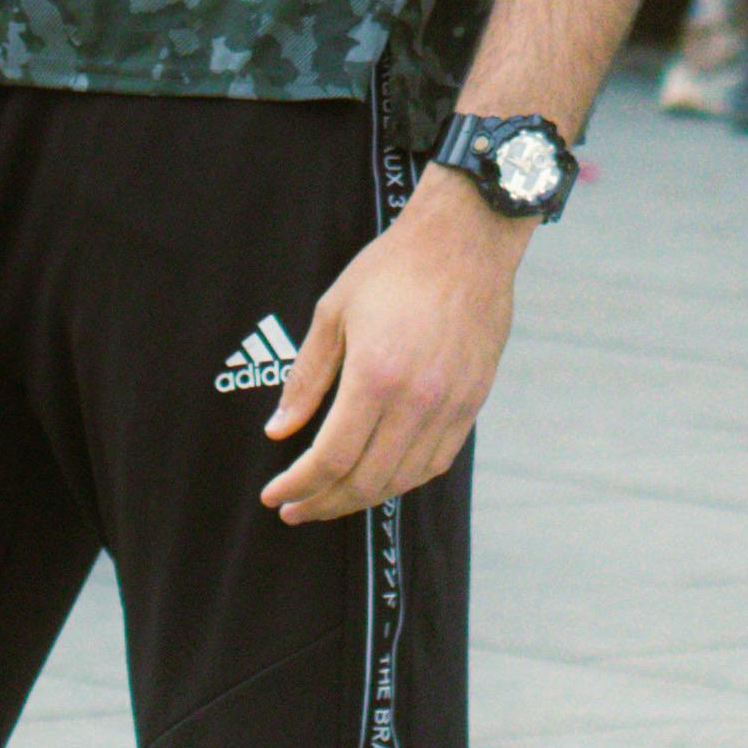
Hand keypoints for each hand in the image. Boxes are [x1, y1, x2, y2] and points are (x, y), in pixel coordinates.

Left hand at [259, 173, 528, 522]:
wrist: (466, 239)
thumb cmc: (393, 267)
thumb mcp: (333, 311)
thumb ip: (306, 377)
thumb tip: (279, 432)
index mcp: (375, 375)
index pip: (331, 457)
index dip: (298, 485)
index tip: (274, 496)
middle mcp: (417, 400)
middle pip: (365, 480)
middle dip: (323, 503)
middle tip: (294, 508)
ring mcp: (450, 406)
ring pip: (402, 479)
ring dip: (361, 498)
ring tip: (331, 498)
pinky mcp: (472, 403)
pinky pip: (436, 462)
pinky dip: (403, 479)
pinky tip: (380, 477)